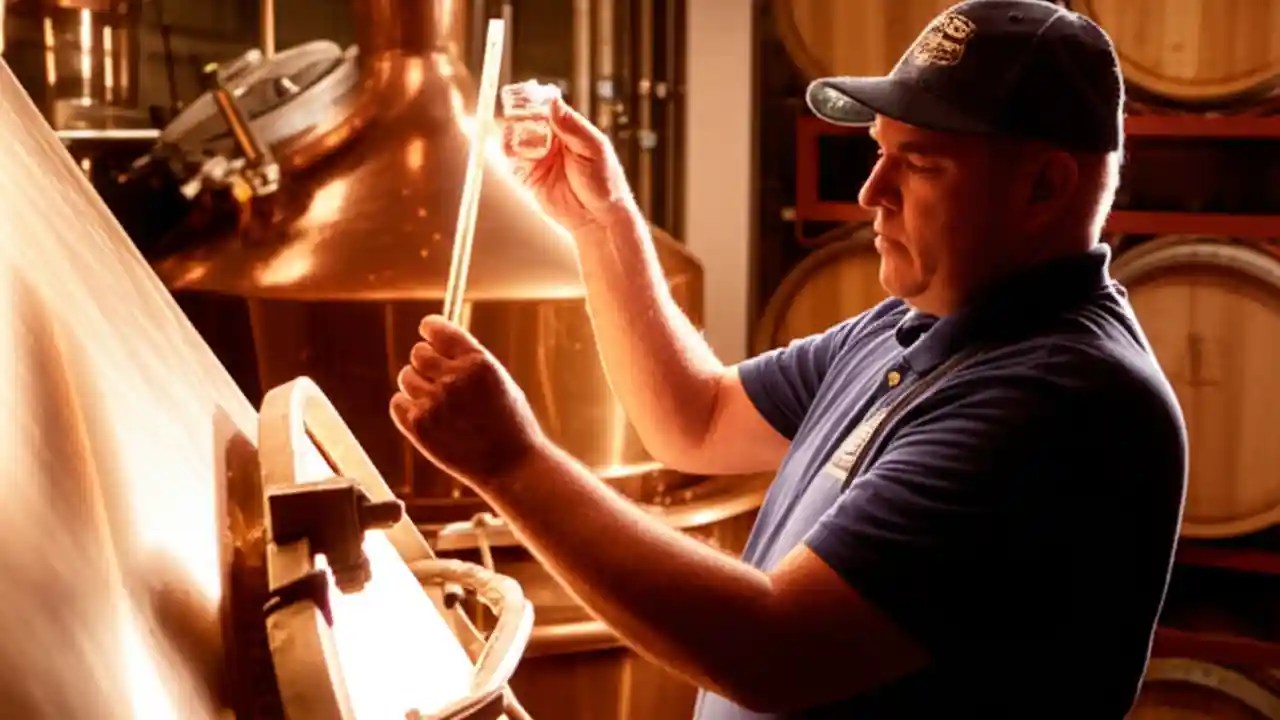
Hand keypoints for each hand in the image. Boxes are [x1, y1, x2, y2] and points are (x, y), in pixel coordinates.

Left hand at [390, 315, 548, 484]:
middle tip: (440, 378)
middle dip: (427, 362)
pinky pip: (397, 403)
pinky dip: (408, 407)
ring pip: (406, 376)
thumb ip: (468, 359)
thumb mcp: (499, 379)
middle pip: (418, 353)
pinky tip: (429, 416)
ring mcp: (434, 403)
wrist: (512, 466)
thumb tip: (438, 341)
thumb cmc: (510, 422)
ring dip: (418, 385)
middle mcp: (454, 379)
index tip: (430, 334)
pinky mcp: (419, 426)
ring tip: (440, 403)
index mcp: (477, 361)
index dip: (431, 330)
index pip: (435, 328)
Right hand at [504, 97, 639, 234]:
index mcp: (567, 127)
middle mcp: (550, 139)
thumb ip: (573, 126)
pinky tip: (516, 155)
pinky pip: (512, 161)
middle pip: (525, 118)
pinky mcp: (528, 176)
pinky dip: (509, 154)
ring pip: (514, 137)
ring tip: (520, 139)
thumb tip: (554, 101)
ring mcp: (537, 157)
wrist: (599, 218)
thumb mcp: (593, 149)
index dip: (533, 98)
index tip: (525, 94)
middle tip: (520, 119)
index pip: (545, 105)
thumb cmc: (605, 181)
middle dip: (519, 115)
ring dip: (512, 134)